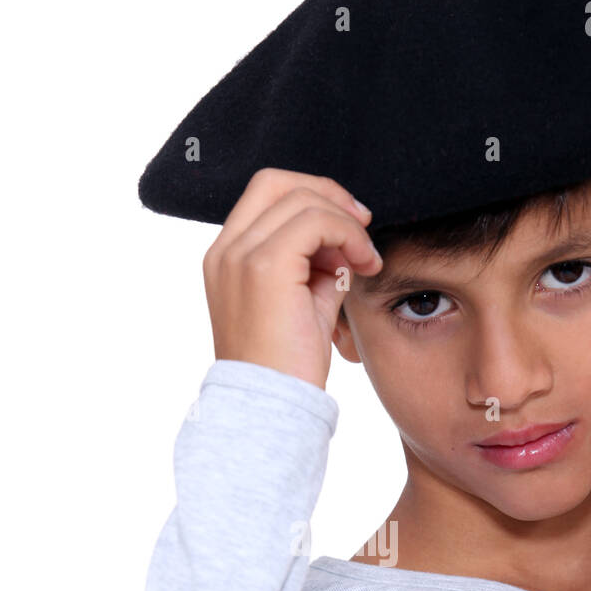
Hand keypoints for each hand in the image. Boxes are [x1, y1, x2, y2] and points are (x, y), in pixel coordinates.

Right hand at [202, 167, 381, 390]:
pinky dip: (348, 235)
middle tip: (364, 228)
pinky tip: (364, 265)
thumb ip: (319, 266)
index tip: (350, 227)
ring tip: (365, 260)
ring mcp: (240, 257)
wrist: (271, 408)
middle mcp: (225, 251)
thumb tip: (346, 241)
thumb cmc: (288, 367)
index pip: (265, 194)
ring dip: (345, 222)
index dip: (313, 197)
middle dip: (329, 196)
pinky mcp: (264, 268)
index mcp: (226, 257)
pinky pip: (315, 222)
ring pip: (300, 198)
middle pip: (277, 182)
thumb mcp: (304, 304)